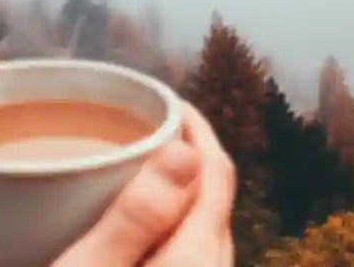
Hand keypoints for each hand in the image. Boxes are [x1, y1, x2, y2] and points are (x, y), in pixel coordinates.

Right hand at [53, 101, 236, 266]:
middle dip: (190, 153)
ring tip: (145, 169)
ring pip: (207, 224)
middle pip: (215, 194)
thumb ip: (138, 215)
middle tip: (150, 128)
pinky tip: (146, 226)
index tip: (164, 102)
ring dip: (182, 189)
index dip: (194, 126)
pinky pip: (196, 250)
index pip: (215, 169)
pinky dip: (177, 222)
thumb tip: (184, 150)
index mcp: (198, 252)